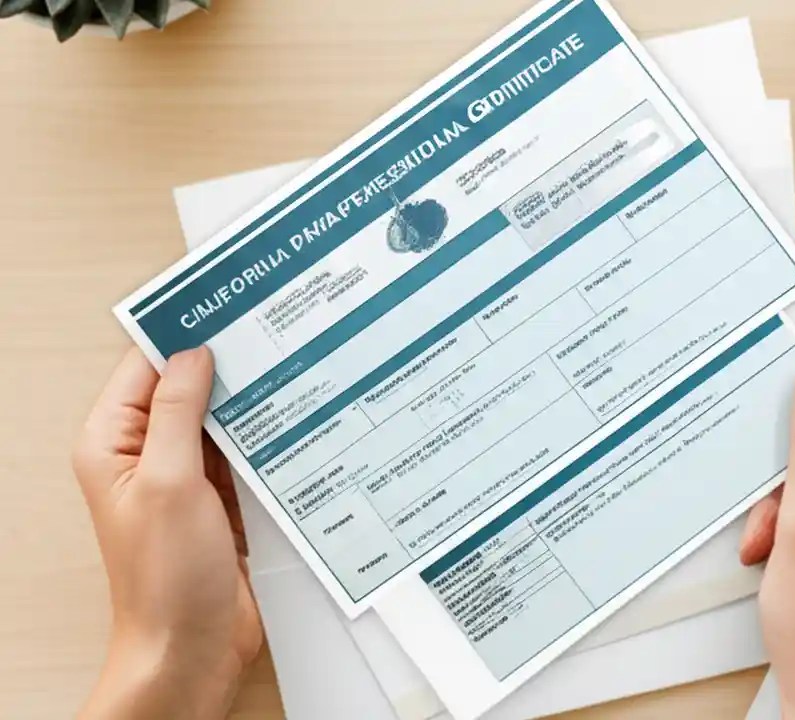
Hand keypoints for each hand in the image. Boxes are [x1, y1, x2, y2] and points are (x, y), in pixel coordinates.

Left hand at [73, 347, 262, 719]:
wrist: (193, 648)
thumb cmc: (166, 579)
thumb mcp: (169, 482)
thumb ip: (179, 413)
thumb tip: (194, 355)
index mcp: (112, 444)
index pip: (145, 367)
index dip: (183, 334)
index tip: (226, 307)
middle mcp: (145, 456)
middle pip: (187, 389)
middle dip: (227, 365)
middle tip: (273, 333)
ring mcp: (184, 479)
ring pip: (221, 421)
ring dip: (252, 402)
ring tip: (293, 369)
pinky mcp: (219, 501)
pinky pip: (243, 455)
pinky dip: (265, 439)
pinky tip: (296, 420)